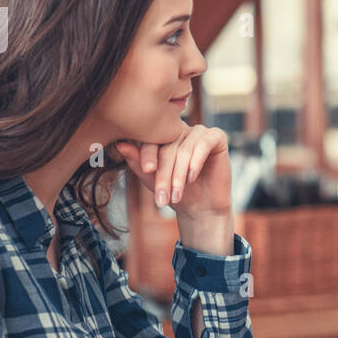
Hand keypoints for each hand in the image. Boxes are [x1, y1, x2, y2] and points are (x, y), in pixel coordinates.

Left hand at [115, 122, 231, 217]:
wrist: (201, 208)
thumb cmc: (175, 192)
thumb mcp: (151, 179)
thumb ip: (137, 162)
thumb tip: (120, 145)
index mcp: (163, 135)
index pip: (152, 139)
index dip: (148, 154)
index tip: (147, 170)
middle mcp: (181, 129)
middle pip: (168, 147)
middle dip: (164, 174)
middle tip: (161, 197)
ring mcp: (199, 131)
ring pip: (185, 149)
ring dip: (179, 175)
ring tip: (176, 195)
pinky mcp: (217, 136)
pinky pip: (204, 144)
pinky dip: (196, 162)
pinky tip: (192, 178)